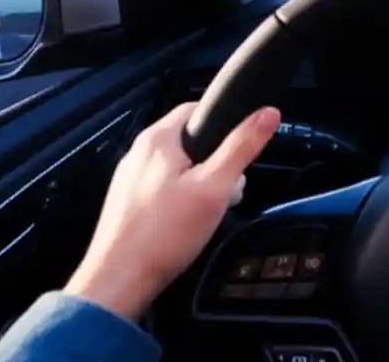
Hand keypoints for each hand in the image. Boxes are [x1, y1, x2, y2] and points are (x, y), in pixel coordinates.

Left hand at [64, 103, 279, 319]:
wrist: (120, 281)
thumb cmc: (164, 235)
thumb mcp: (214, 188)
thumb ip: (241, 147)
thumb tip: (267, 114)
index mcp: (157, 138)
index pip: (197, 108)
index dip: (225, 125)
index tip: (239, 150)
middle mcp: (138, 152)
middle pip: (190, 142)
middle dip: (216, 164)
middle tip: (224, 192)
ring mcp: (130, 178)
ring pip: (179, 167)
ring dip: (200, 185)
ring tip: (205, 213)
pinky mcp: (128, 202)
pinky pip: (164, 188)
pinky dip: (181, 200)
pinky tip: (185, 225)